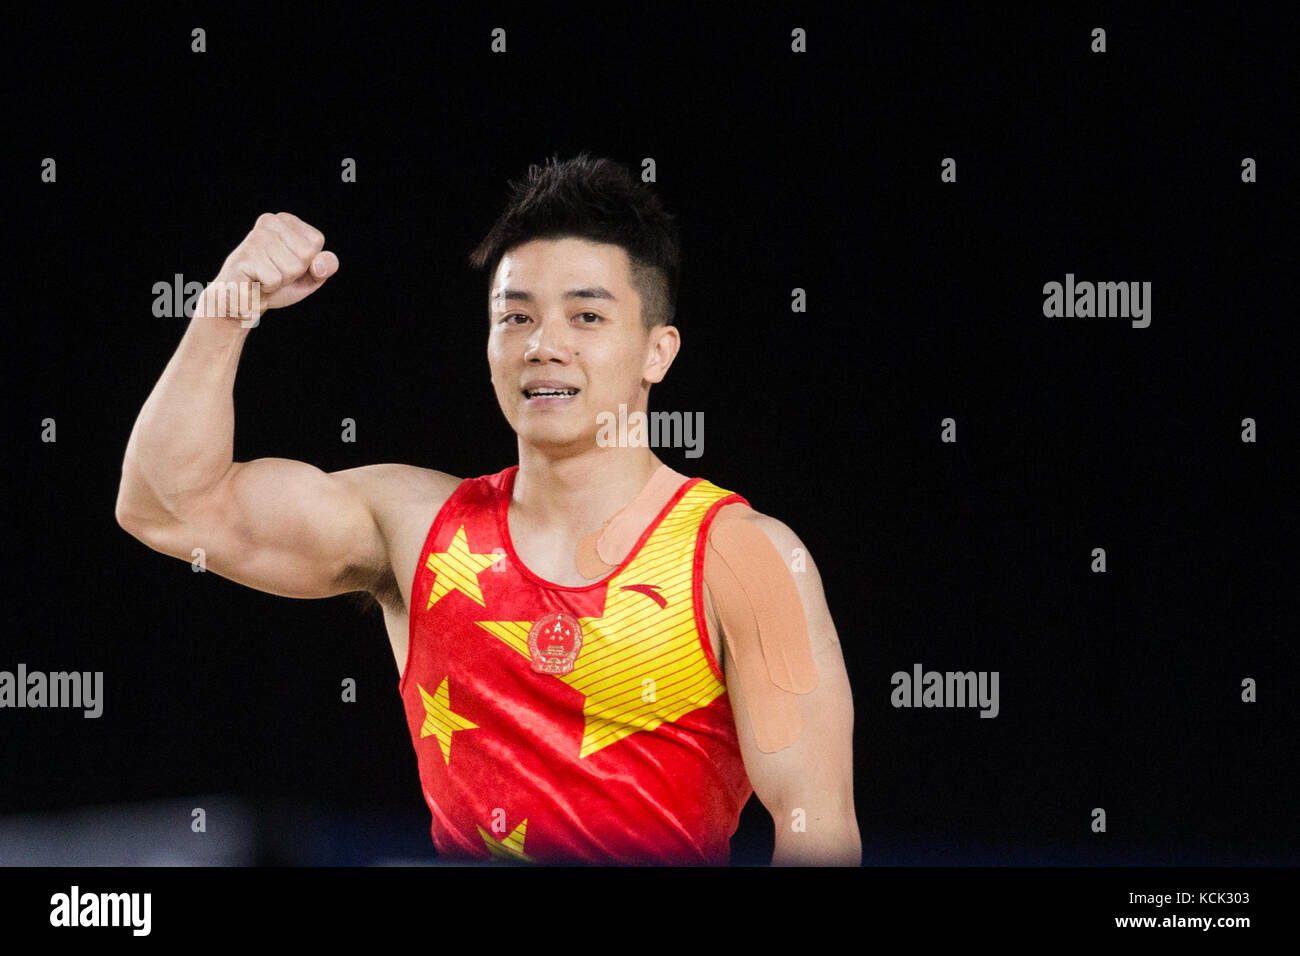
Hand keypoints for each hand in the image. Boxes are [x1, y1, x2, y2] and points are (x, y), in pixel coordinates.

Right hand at [210, 212, 338, 318]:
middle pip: (305, 257)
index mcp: (285, 221)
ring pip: (291, 269)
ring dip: (280, 282)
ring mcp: (255, 238)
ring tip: (263, 278)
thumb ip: (325, 266)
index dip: (307, 263)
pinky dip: (268, 289)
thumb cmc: (276, 284)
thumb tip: (320, 265)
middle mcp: (268, 222)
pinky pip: (275, 280)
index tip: (287, 265)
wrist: (242, 302)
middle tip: (274, 274)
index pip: (316, 243)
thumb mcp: (309, 275)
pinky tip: (254, 282)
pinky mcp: (245, 257)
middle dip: (294, 274)